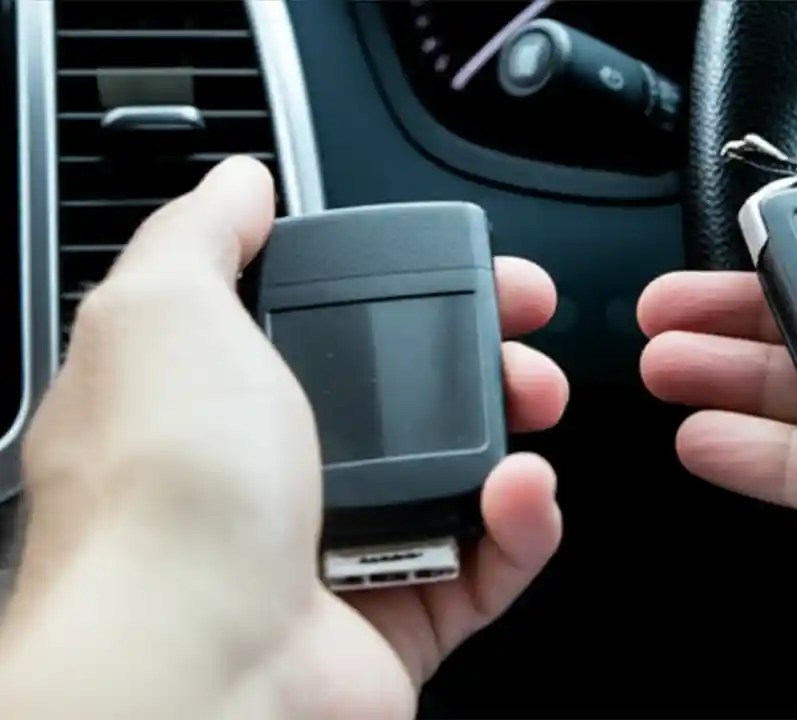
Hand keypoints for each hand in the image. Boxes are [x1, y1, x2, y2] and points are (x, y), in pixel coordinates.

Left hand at [0, 157, 568, 719]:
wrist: (199, 668)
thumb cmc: (169, 494)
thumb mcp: (164, 313)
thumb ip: (202, 236)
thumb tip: (239, 185)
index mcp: (213, 399)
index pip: (324, 323)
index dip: (399, 286)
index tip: (459, 265)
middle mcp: (273, 478)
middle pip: (406, 397)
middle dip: (481, 353)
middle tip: (524, 333)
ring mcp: (339, 551)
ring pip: (457, 477)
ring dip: (512, 432)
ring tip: (534, 405)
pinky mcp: (401, 618)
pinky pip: (487, 563)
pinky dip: (521, 525)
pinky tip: (521, 490)